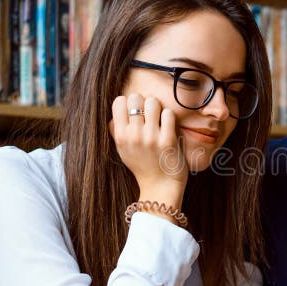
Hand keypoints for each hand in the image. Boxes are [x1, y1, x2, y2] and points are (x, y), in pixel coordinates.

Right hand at [110, 93, 187, 209]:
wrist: (160, 187)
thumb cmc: (142, 165)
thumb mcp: (122, 150)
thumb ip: (117, 130)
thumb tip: (119, 107)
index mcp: (120, 136)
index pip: (119, 101)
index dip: (128, 103)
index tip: (135, 112)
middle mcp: (134, 136)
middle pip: (136, 98)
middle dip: (144, 102)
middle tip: (149, 114)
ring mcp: (151, 138)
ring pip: (153, 102)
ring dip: (158, 108)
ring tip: (159, 119)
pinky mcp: (168, 140)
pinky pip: (168, 114)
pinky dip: (169, 117)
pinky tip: (168, 126)